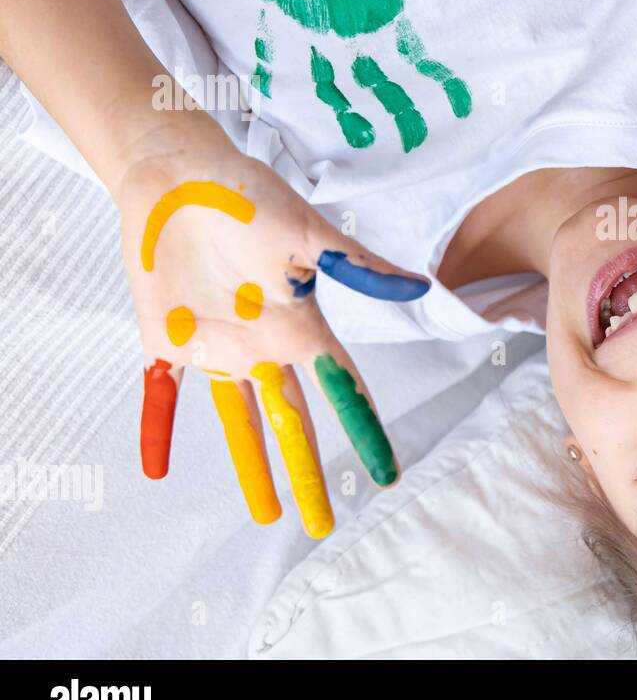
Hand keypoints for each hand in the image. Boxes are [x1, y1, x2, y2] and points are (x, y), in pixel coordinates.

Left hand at [113, 120, 429, 537]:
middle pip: (294, 424)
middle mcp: (266, 347)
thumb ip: (358, 265)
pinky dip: (158, 426)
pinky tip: (154, 466)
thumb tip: (419, 288)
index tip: (385, 476)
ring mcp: (218, 349)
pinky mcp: (169, 342)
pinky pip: (163, 394)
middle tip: (323, 525)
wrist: (177, 175)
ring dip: (254, 469)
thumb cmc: (248, 194)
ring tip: (267, 516)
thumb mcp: (308, 232)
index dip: (365, 433)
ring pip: (240, 424)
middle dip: (310, 475)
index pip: (343, 390)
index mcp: (302, 327)